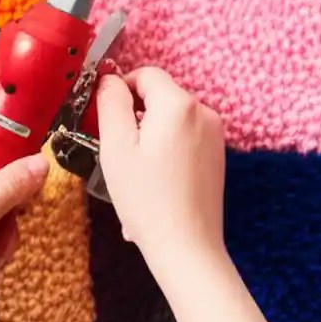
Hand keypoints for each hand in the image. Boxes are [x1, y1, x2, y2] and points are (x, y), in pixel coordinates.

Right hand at [96, 67, 226, 275]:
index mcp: (179, 105)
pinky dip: (164, 155)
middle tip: (117, 154)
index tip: (104, 116)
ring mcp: (214, 135)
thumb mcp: (116, 147)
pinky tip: (153, 186)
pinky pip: (183, 141)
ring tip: (136, 177)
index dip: (120, 89)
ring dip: (148, 139)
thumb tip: (109, 80)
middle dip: (134, 119)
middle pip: (158, 98)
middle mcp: (204, 113)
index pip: (145, 74)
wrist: (187, 247)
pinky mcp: (216, 156)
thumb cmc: (148, 201)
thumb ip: (110, 103)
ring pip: (169, 121)